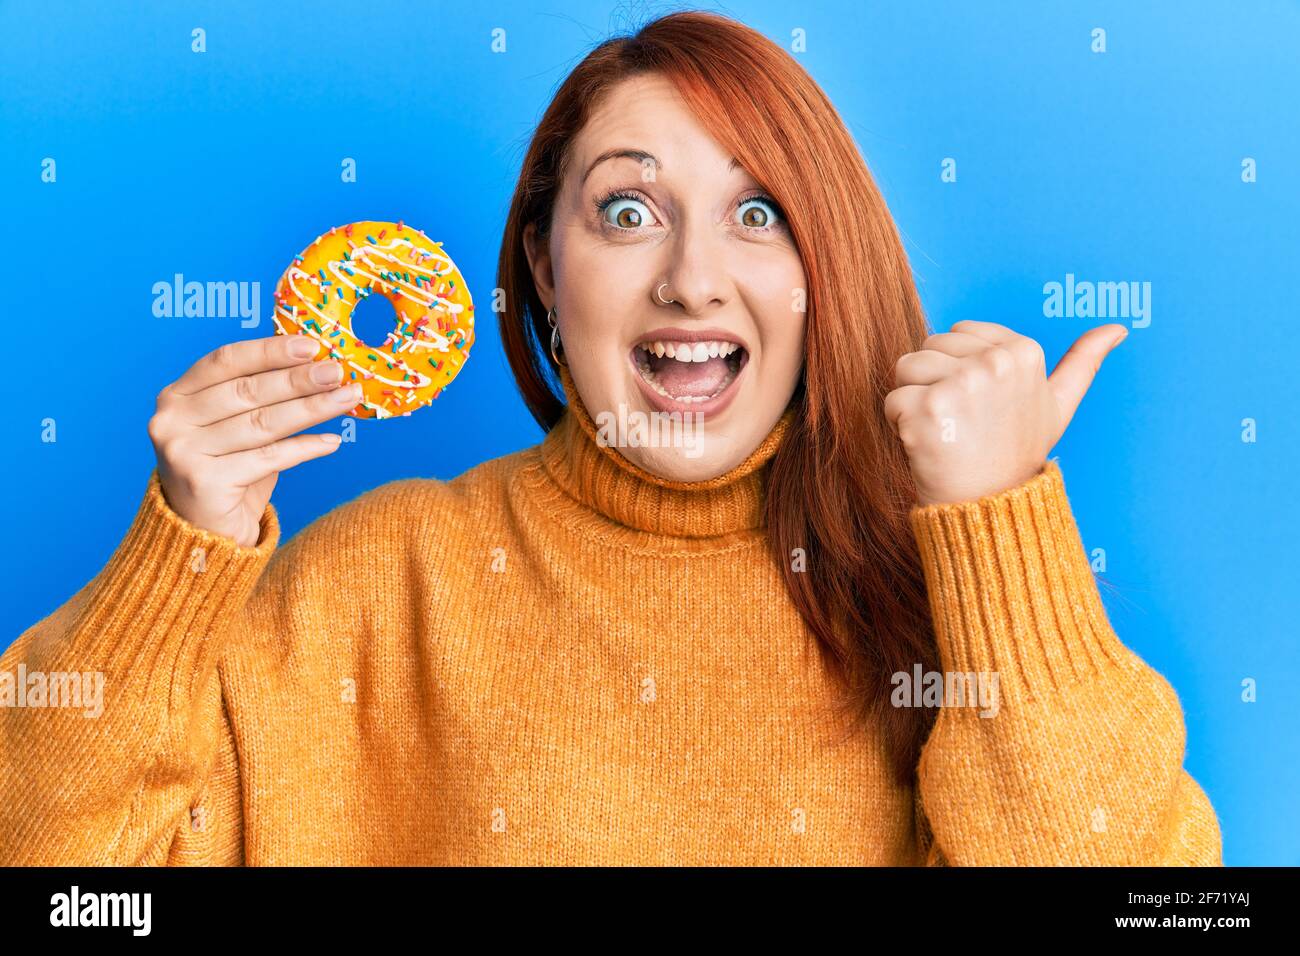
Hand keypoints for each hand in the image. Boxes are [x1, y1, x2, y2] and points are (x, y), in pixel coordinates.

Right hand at [149, 335, 359, 545]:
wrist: (201, 533)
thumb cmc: (227, 471)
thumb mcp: (235, 427)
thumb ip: (259, 396)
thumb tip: (314, 365)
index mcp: (176, 396)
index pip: (226, 361)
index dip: (270, 351)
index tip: (312, 345)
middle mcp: (172, 421)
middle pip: (248, 392)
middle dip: (299, 379)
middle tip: (338, 372)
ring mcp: (184, 452)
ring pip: (262, 423)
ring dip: (312, 409)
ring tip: (347, 399)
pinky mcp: (204, 483)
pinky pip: (269, 458)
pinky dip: (305, 448)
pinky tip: (333, 441)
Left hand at [884, 320, 1127, 506]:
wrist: (992, 508)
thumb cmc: (1017, 454)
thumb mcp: (1058, 406)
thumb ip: (1083, 363)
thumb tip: (1118, 328)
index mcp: (1023, 352)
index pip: (956, 333)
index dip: (959, 368)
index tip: (980, 404)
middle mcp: (994, 363)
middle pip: (928, 347)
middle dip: (934, 382)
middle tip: (962, 422)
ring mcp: (960, 386)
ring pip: (906, 368)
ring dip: (913, 402)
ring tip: (945, 431)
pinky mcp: (926, 410)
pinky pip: (892, 401)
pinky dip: (899, 425)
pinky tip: (927, 445)